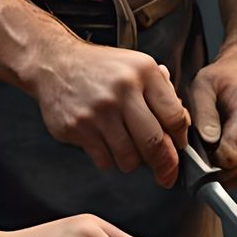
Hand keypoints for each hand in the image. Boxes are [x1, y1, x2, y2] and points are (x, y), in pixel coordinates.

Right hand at [28, 38, 188, 186]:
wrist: (55, 63)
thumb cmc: (101, 68)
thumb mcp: (137, 66)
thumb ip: (162, 93)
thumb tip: (181, 129)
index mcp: (143, 72)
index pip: (174, 117)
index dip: (180, 140)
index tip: (179, 149)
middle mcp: (121, 90)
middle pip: (154, 143)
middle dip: (164, 164)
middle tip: (166, 173)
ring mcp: (97, 111)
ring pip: (128, 159)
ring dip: (133, 161)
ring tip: (127, 147)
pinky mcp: (77, 127)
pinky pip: (104, 160)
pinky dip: (109, 159)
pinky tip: (105, 142)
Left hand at [187, 57, 236, 187]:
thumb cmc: (222, 84)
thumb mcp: (203, 87)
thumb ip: (204, 114)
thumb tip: (209, 141)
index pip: (233, 153)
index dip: (211, 159)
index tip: (201, 150)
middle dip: (215, 167)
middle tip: (203, 150)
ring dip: (225, 170)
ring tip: (216, 147)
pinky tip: (230, 152)